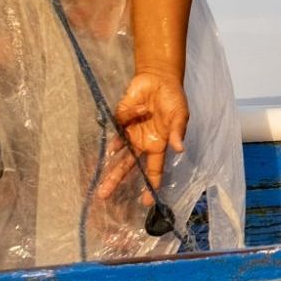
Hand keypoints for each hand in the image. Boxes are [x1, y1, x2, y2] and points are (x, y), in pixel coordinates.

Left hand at [99, 71, 188, 201]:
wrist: (159, 78)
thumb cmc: (173, 99)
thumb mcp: (180, 115)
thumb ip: (177, 132)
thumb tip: (180, 149)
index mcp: (158, 145)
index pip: (154, 170)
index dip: (151, 185)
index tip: (146, 202)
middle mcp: (142, 142)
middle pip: (127, 166)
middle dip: (116, 180)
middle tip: (103, 196)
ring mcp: (129, 132)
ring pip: (117, 153)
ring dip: (109, 167)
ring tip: (100, 184)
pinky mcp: (120, 119)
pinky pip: (118, 126)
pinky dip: (124, 123)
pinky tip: (132, 120)